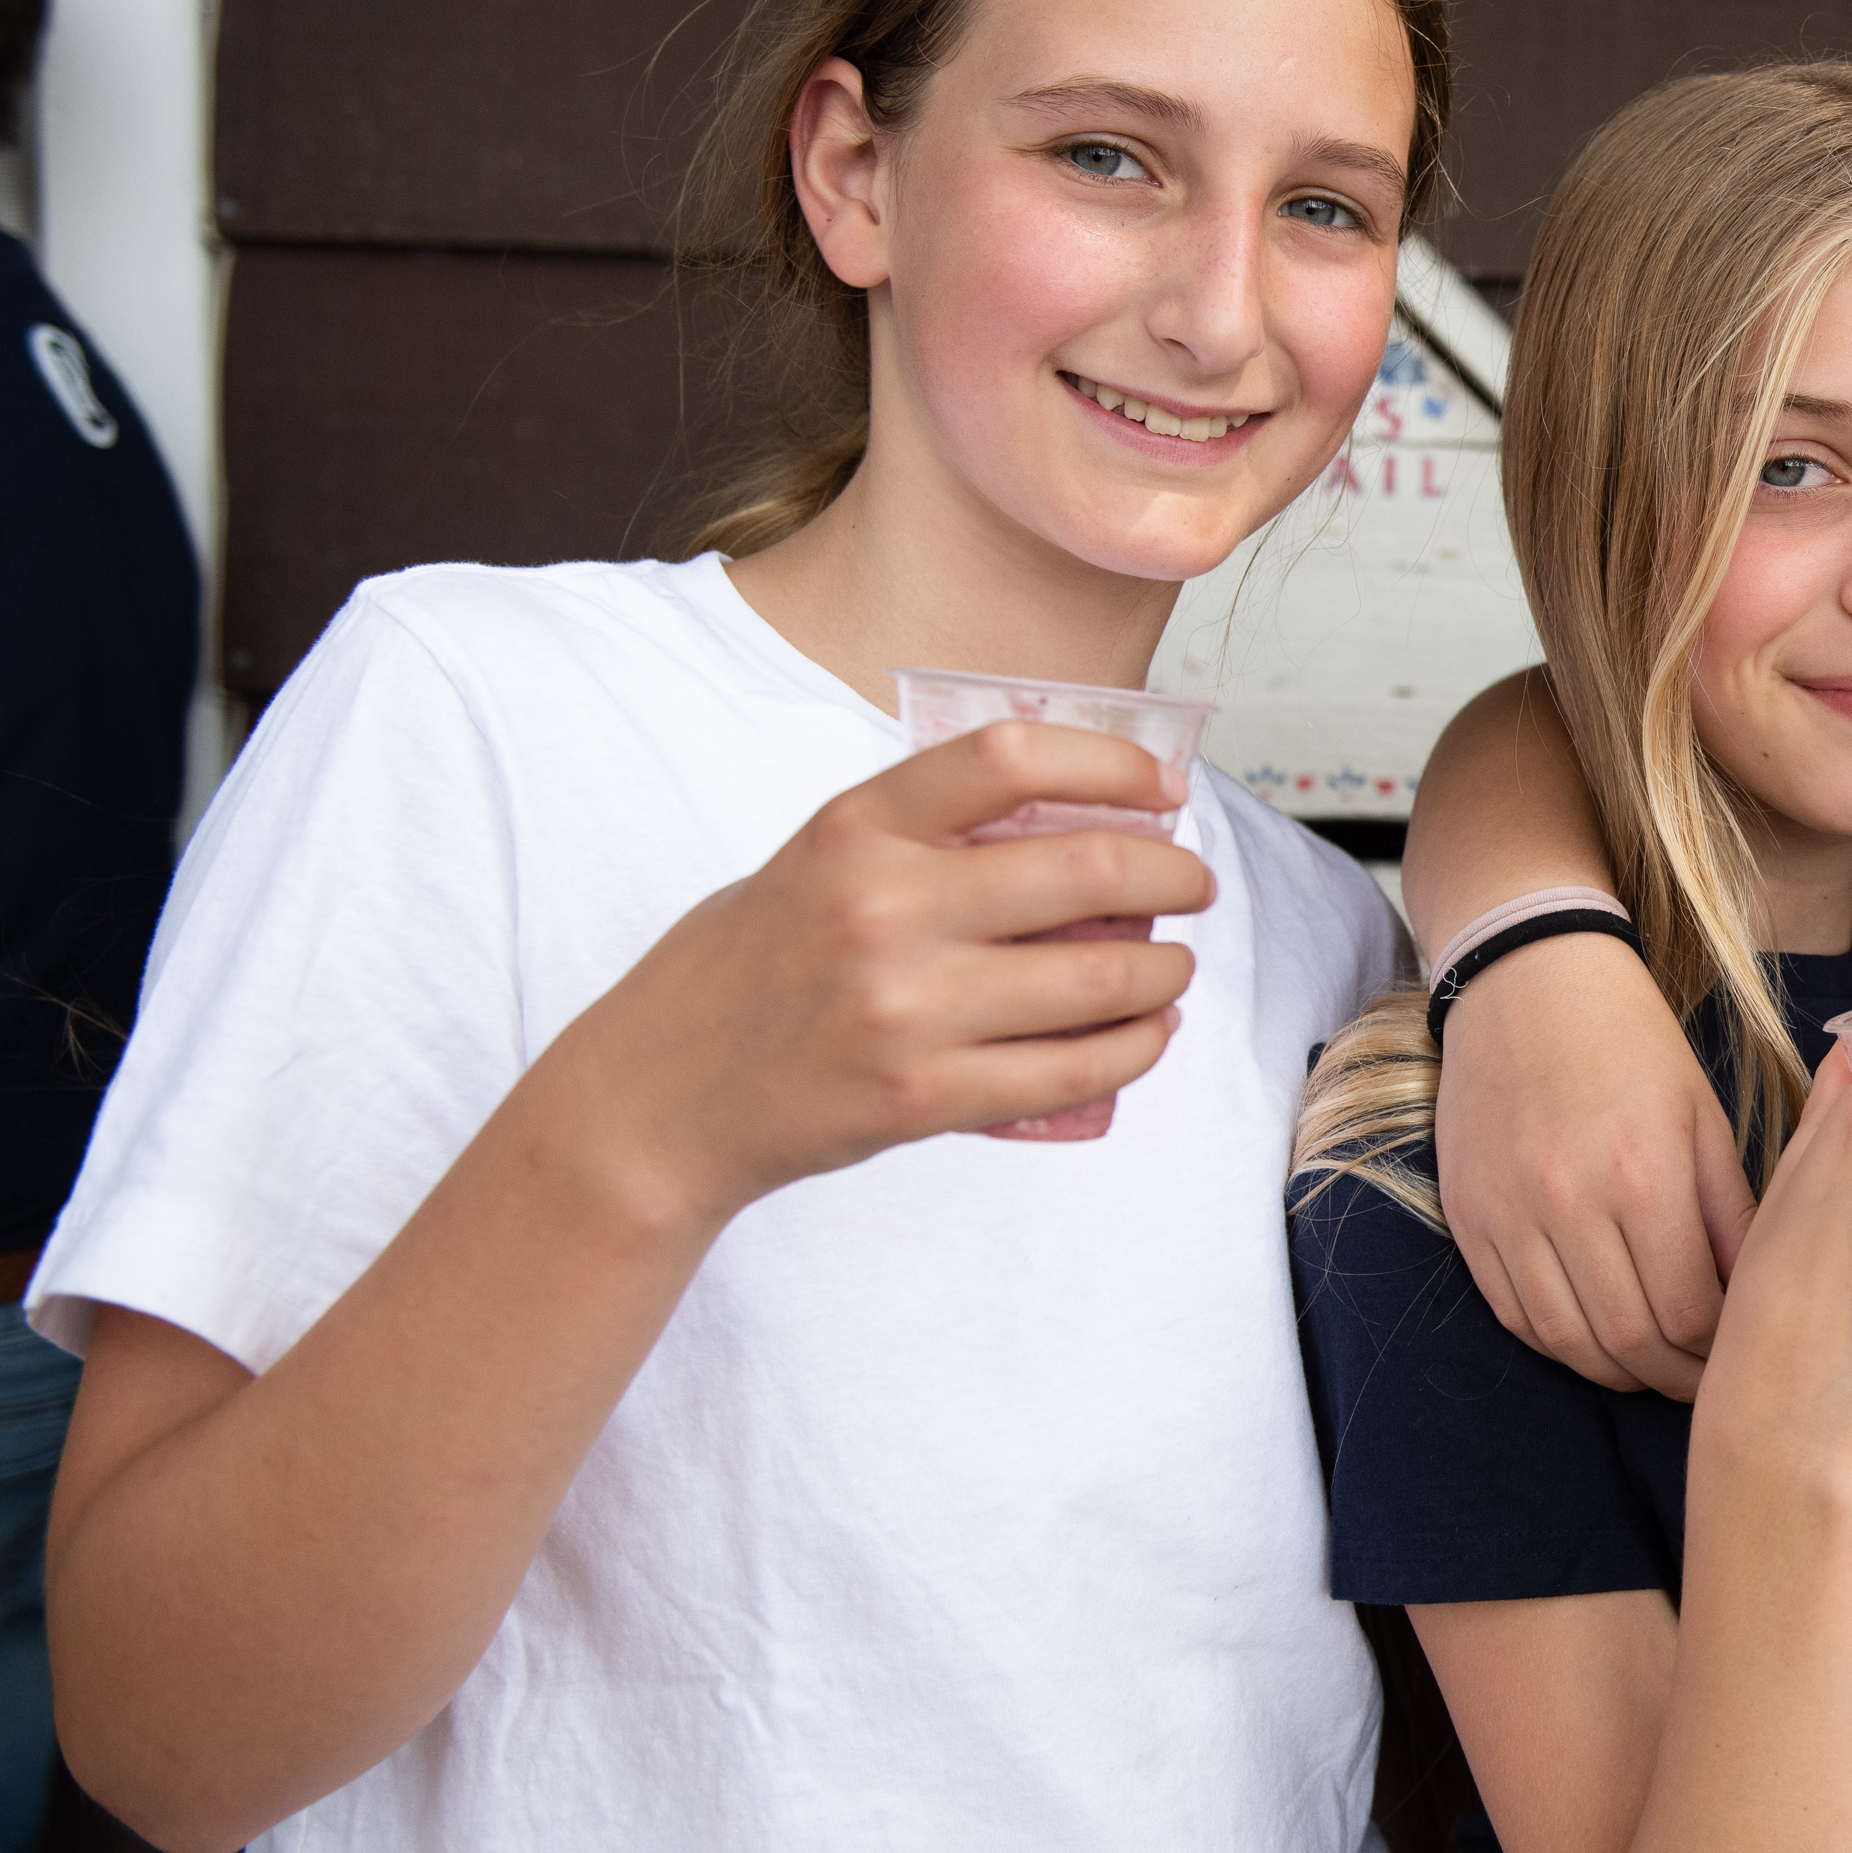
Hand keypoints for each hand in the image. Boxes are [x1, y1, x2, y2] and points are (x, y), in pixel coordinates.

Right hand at [540, 721, 1213, 1223]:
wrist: (659, 1096)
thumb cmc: (749, 966)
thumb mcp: (815, 860)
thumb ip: (923, 835)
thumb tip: (1077, 815)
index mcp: (856, 827)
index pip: (1011, 755)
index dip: (1112, 761)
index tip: (1160, 785)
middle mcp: (883, 908)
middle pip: (1088, 867)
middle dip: (1174, 873)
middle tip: (1192, 884)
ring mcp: (906, 1009)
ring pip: (1102, 979)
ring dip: (1168, 970)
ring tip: (1171, 966)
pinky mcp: (922, 1098)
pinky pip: (1074, 1071)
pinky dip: (1137, 1048)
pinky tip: (1149, 1032)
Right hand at [1432, 933, 1759, 1398]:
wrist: (1526, 981)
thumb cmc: (1632, 1043)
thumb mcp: (1704, 1117)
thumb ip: (1732, 1214)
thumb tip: (1757, 1297)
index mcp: (1643, 1174)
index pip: (1690, 1314)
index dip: (1720, 1353)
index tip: (1743, 1355)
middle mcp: (1570, 1203)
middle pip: (1630, 1341)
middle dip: (1677, 1378)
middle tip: (1705, 1382)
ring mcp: (1510, 1215)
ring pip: (1568, 1343)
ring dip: (1618, 1372)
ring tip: (1654, 1368)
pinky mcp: (1469, 1218)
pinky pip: (1515, 1314)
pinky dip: (1559, 1343)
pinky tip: (1595, 1338)